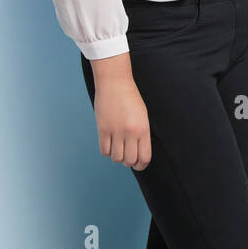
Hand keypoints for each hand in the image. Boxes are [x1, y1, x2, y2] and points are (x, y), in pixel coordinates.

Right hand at [89, 55, 150, 170]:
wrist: (115, 83)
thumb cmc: (131, 99)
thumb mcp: (143, 116)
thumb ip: (141, 134)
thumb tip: (137, 154)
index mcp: (143, 129)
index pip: (144, 157)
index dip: (142, 165)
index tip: (139, 164)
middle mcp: (130, 132)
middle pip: (129, 160)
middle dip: (129, 162)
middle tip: (128, 158)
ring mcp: (115, 131)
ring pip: (116, 158)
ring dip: (118, 157)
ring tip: (119, 148)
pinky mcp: (102, 129)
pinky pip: (104, 151)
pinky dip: (108, 151)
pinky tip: (110, 144)